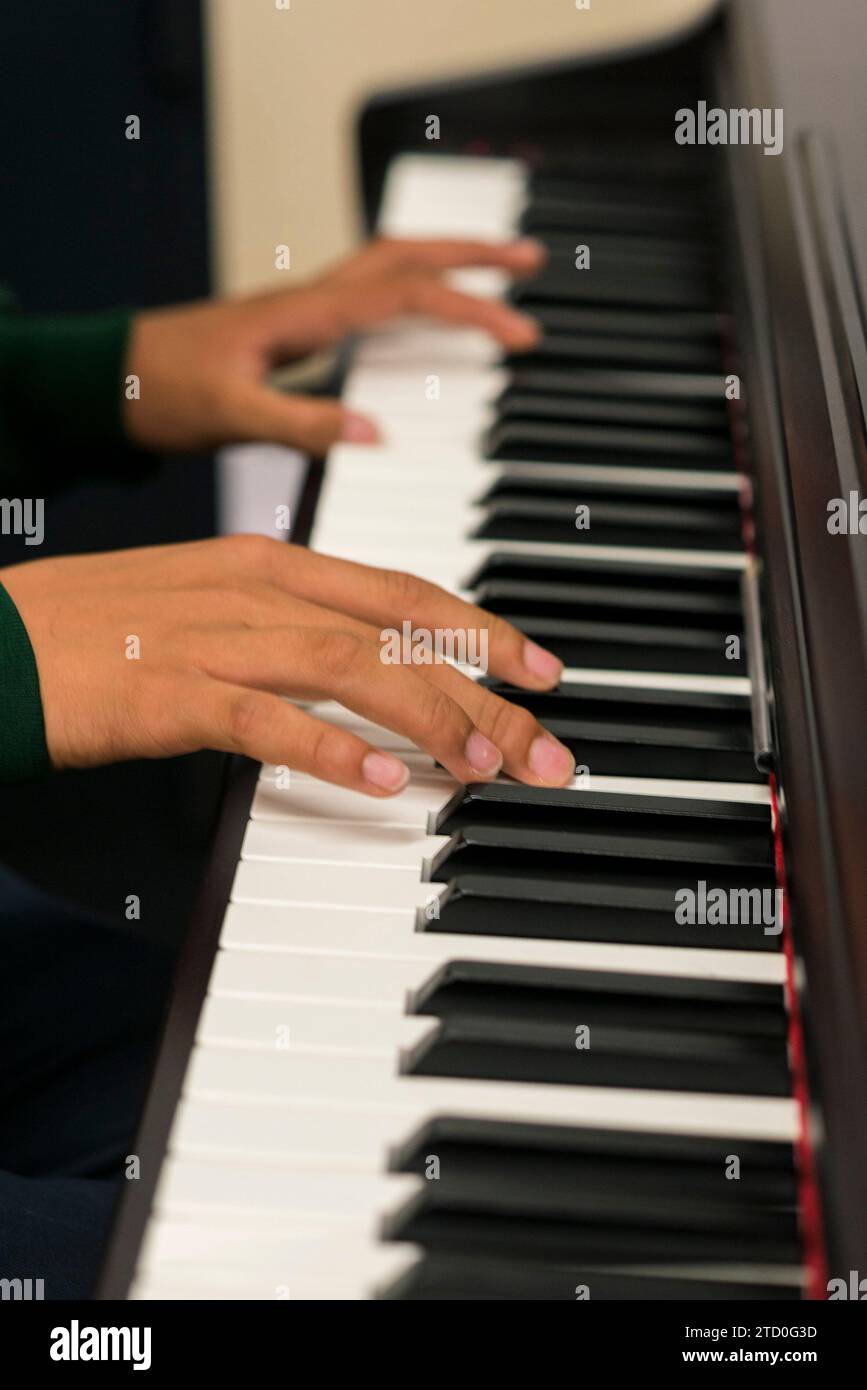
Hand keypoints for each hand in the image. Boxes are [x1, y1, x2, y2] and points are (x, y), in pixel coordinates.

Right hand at [0, 535, 572, 794]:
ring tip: (486, 766)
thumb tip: (366, 676)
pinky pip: (262, 720)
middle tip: (544, 749)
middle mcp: (250, 589)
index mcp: (264, 563)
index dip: (482, 630)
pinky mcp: (163, 693)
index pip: (401, 592)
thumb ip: (287, 632)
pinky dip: (328, 749)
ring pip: (348, 668)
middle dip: (485, 692)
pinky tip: (381, 780)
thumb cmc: (94, 632)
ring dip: (430, 718)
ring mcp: (207, 637)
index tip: (542, 671)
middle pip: (396, 635)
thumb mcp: (208, 610)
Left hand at [123, 237, 543, 454]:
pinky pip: (369, 300)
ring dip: (447, 265)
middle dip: (473, 254)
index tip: (520, 335)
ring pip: (390, 268)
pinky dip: (412, 298)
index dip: (469, 310)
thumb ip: (302, 423)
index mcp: (304, 315)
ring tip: (500, 279)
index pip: (405, 295)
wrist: (112, 380)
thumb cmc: (161, 391)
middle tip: (531, 262)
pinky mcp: (298, 330)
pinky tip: (428, 321)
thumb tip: (377, 434)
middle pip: (407, 255)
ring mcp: (305, 312)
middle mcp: (310, 302)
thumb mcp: (230, 415)